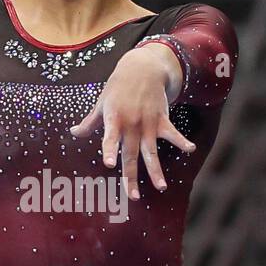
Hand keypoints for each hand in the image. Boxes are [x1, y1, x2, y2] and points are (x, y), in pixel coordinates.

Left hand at [69, 48, 195, 199]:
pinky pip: (173, 134)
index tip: (110, 164)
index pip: (110, 138)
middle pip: (131, 155)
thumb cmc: (118, 87)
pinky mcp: (162, 119)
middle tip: (132, 196)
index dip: (110, 151)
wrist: (142, 68)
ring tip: (161, 188)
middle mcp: (131, 124)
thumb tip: (74, 132)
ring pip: (152, 152)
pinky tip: (191, 150)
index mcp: (114, 120)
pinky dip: (182, 141)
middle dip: (131, 177)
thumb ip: (90, 122)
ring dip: (156, 170)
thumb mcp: (102, 103)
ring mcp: (148, 123)